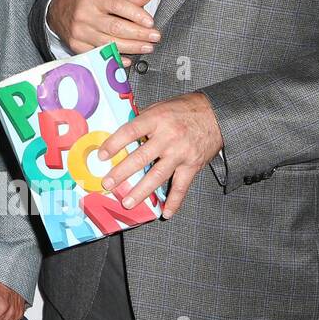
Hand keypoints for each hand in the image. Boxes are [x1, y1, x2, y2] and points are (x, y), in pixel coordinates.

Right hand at [48, 0, 159, 63]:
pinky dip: (115, 58)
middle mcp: (84, 15)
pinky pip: (98, 54)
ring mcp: (79, 32)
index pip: (118, 6)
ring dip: (132, 47)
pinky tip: (129, 59)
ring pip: (109, 43)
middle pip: (115, 27)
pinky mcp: (76, 45)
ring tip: (147, 47)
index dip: (136, 15)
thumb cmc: (83, 0)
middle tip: (155, 37)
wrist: (55, 9)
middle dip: (139, 34)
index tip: (150, 22)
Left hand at [97, 92, 222, 217]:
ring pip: (158, 175)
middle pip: (141, 157)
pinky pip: (182, 186)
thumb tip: (121, 134)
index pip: (130, 132)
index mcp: (156, 119)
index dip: (114, 144)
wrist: (217, 114)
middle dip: (122, 173)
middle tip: (108, 184)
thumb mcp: (160, 107)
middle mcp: (168, 137)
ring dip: (141, 191)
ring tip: (127, 202)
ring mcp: (181, 153)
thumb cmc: (184, 109)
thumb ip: (142, 120)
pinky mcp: (193, 165)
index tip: (101, 155)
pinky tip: (166, 213)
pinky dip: (175, 201)